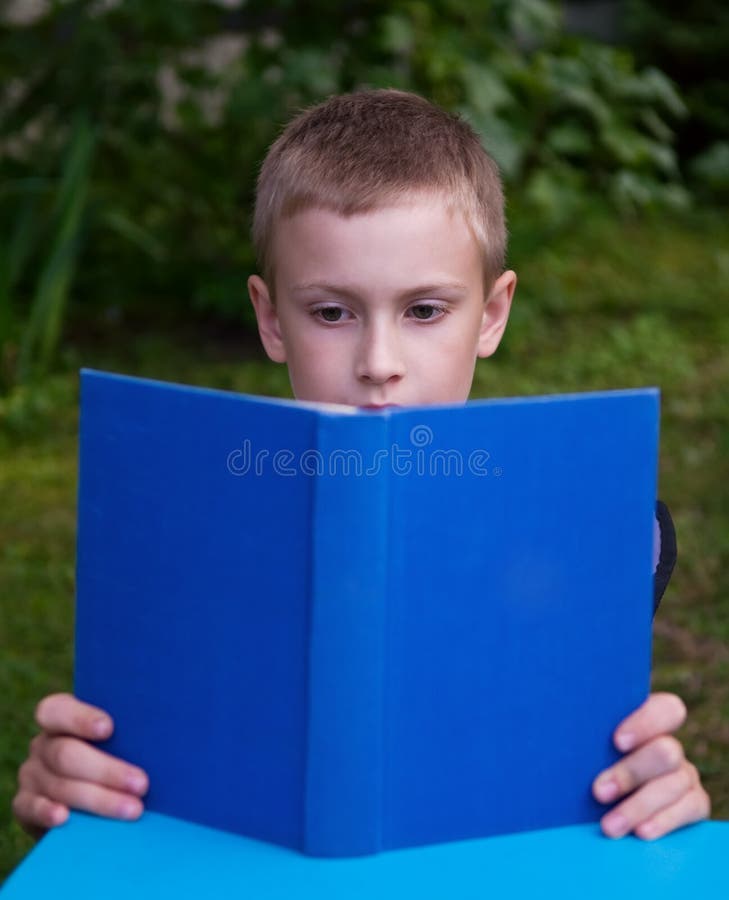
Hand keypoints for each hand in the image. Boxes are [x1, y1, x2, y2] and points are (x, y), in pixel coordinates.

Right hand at [13, 693, 148, 838]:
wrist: (90, 798)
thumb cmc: (118, 755)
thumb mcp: (121, 740)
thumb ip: (130, 735)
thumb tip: (171, 732)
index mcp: (61, 720)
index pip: (57, 711)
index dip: (81, 718)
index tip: (109, 728)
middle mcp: (43, 745)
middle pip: (66, 754)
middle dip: (107, 771)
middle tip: (141, 784)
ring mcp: (32, 774)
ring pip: (60, 785)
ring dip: (98, 799)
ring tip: (133, 810)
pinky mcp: (24, 804)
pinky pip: (31, 808)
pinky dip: (48, 813)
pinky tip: (65, 818)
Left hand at [592, 692, 709, 839]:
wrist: (596, 802)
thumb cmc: (582, 764)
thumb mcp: (583, 747)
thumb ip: (580, 735)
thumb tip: (550, 728)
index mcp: (645, 722)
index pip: (666, 710)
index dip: (646, 723)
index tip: (616, 742)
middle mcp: (668, 746)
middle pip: (666, 751)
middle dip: (631, 773)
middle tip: (598, 791)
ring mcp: (683, 774)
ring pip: (675, 783)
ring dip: (639, 806)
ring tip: (609, 826)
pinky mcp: (693, 803)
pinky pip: (690, 808)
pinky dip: (664, 821)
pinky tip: (641, 831)